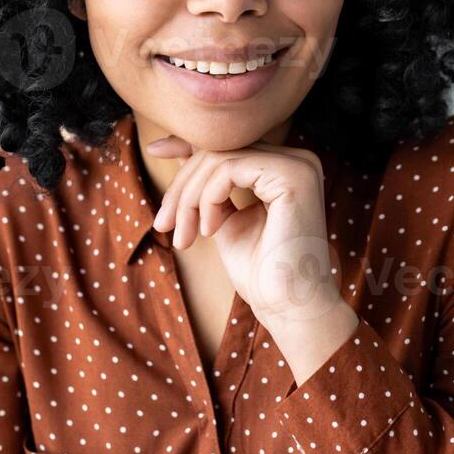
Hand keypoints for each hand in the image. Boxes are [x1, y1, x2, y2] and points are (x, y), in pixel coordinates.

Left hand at [146, 135, 345, 328]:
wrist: (289, 309)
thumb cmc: (261, 272)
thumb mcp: (224, 217)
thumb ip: (210, 185)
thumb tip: (181, 151)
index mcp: (286, 168)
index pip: (230, 144)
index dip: (188, 144)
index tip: (154, 150)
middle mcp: (298, 159)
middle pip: (221, 149)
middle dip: (182, 186)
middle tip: (163, 225)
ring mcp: (298, 165)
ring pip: (220, 158)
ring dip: (189, 198)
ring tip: (184, 236)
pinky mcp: (293, 176)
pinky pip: (229, 170)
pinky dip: (207, 199)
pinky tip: (209, 231)